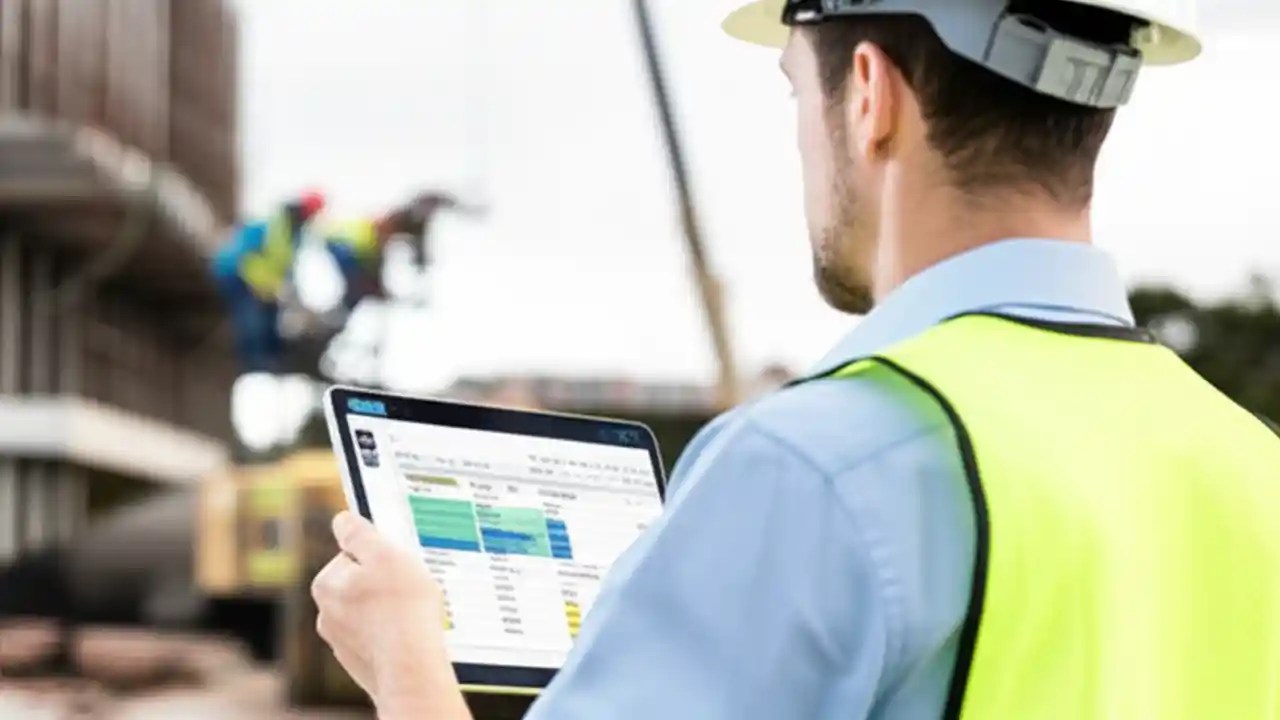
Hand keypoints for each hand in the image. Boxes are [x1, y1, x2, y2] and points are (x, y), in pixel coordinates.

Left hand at [312, 512, 471, 718]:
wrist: (411, 667)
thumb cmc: (401, 607)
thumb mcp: (384, 554)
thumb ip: (358, 533)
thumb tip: (342, 519)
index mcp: (326, 584)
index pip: (352, 553)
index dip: (379, 555)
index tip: (396, 564)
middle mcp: (326, 613)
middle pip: (361, 582)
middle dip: (384, 582)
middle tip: (409, 588)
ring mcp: (342, 641)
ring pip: (371, 611)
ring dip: (389, 608)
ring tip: (412, 614)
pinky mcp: (360, 662)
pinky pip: (379, 636)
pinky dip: (392, 633)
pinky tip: (409, 634)